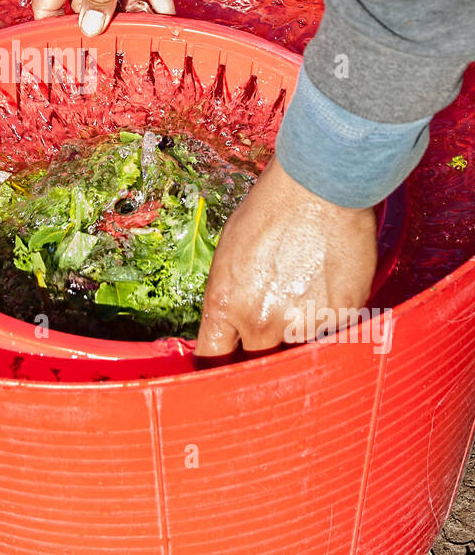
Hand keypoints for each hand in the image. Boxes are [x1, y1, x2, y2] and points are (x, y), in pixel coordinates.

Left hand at [196, 157, 377, 357]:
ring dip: (298, 339)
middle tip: (273, 326)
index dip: (219, 367)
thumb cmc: (270, 210)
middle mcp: (261, 322)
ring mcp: (302, 323)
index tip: (227, 367)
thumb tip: (230, 328)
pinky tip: (327, 292)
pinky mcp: (340, 317)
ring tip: (304, 300)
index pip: (212, 361)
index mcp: (226, 305)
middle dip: (262, 351)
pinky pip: (332, 339)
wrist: (319, 187)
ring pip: (296, 354)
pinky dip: (329, 325)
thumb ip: (228, 299)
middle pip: (256, 364)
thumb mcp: (229, 254)